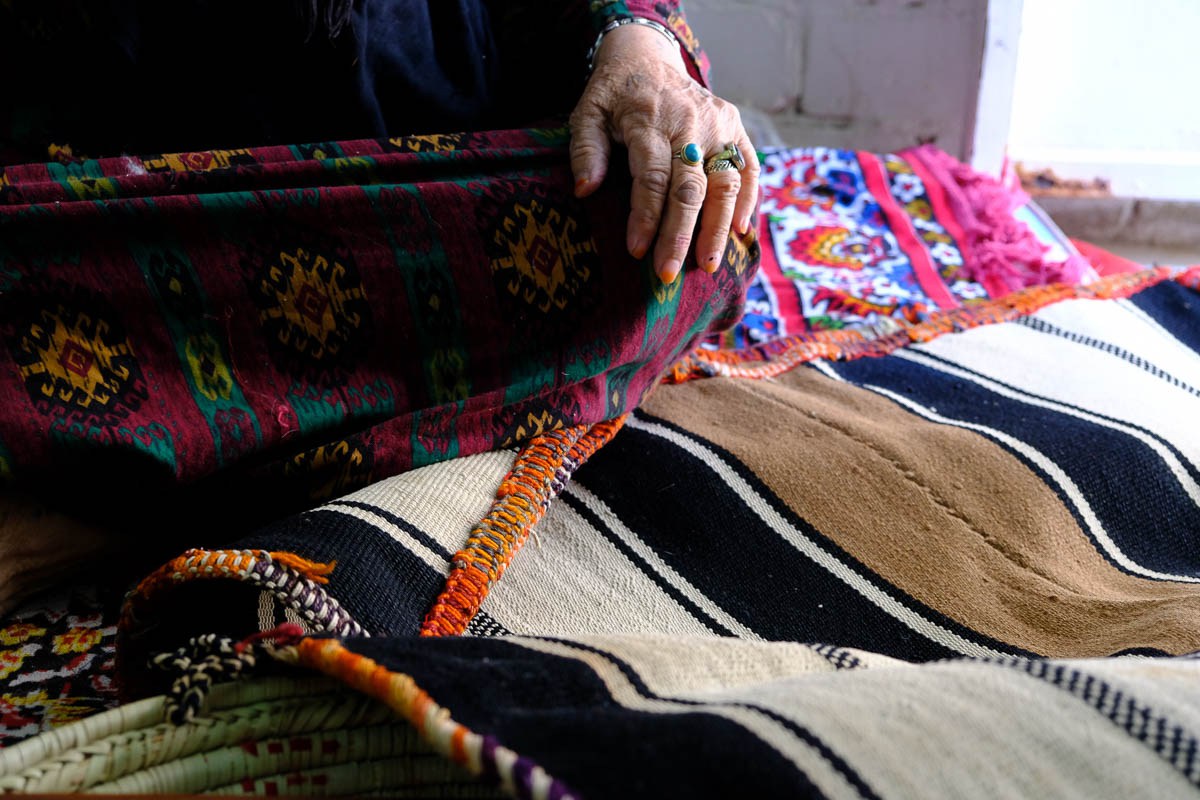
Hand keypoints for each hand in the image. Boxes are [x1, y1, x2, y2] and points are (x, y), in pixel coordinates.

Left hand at [569, 23, 758, 283]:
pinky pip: (748, 168)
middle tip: (668, 274)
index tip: (635, 252)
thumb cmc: (613, 96)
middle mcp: (688, 123)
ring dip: (718, 227)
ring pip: (725, 182)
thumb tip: (586, 190)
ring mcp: (717, 125)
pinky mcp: (735, 127)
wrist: (648, 58)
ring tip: (708, 266)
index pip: (651, 176)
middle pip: (690, 187)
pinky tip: (739, 232)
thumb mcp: (587, 113)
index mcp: (648, 120)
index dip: (645, 217)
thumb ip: (585, 149)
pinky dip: (748, 201)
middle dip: (679, 235)